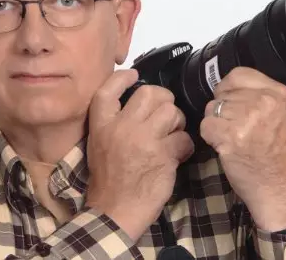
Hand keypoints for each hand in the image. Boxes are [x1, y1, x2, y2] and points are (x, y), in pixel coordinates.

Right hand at [85, 69, 194, 241]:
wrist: (114, 211)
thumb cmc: (108, 178)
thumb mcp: (99, 144)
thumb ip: (114, 122)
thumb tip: (137, 105)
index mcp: (102, 124)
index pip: (108, 90)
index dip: (123, 78)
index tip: (134, 75)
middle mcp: (121, 127)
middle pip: (149, 93)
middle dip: (164, 100)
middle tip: (165, 113)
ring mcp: (143, 140)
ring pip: (171, 112)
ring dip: (177, 122)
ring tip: (173, 134)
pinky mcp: (163, 156)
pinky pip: (184, 138)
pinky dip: (185, 145)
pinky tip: (179, 154)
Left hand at [200, 66, 285, 231]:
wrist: (280, 189)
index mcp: (278, 93)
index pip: (238, 74)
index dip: (229, 88)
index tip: (233, 102)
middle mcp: (263, 102)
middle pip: (222, 93)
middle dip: (223, 108)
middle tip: (235, 126)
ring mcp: (246, 119)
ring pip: (211, 108)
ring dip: (216, 123)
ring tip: (232, 137)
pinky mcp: (229, 136)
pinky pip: (205, 125)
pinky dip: (210, 136)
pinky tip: (224, 146)